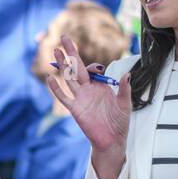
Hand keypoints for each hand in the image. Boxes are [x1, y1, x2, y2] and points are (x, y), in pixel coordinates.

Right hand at [44, 34, 130, 177]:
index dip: (95, 66)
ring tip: (55, 50)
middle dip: (71, 52)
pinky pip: (64, 97)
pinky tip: (50, 78)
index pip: (93, 69)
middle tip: (64, 37)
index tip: (99, 70)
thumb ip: (125, 89)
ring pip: (69, 77)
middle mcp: (89, 89)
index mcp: (101, 86)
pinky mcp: (75, 109)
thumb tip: (127, 74)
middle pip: (77, 67)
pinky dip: (56, 88)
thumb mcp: (125, 104)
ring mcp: (80, 98)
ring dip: (62, 64)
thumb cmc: (119, 123)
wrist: (112, 141)